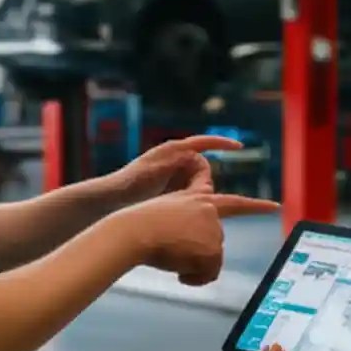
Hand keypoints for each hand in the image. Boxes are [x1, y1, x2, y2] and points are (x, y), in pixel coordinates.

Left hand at [110, 135, 244, 207]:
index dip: (222, 143)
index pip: (203, 142)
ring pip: (197, 183)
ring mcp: (173, 174)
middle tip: (190, 196)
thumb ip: (177, 160)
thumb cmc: (130, 183)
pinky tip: (180, 208)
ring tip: (179, 203)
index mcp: (172, 151)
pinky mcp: (170, 187)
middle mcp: (174, 160)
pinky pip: (188, 191)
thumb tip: (199, 155)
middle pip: (203, 168)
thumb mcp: (155, 170)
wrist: (111, 199)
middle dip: (201, 182)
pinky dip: (189, 198)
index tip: (239, 147)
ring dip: (195, 193)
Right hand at [115, 189, 278, 286]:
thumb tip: (197, 248)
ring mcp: (212, 228)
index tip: (277, 206)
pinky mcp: (212, 247)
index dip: (257, 206)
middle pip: (214, 245)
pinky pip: (208, 274)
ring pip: (210, 261)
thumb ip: (187, 222)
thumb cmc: (141, 225)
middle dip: (199, 256)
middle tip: (175, 256)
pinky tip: (178, 272)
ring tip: (170, 258)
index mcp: (200, 199)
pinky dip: (194, 278)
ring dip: (193, 266)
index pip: (235, 202)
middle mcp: (210, 211)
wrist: (136, 231)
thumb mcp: (168, 213)